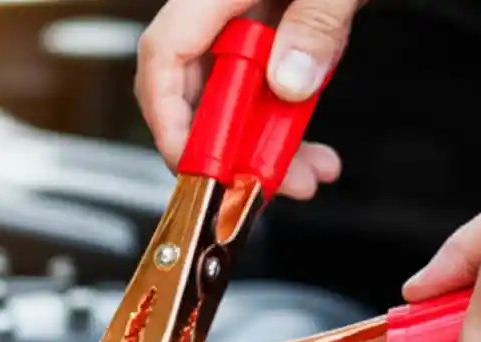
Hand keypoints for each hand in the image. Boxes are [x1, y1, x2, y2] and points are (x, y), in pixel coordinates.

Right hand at [134, 0, 364, 197]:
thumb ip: (316, 23)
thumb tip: (287, 82)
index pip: (164, 57)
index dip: (168, 120)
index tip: (196, 166)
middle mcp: (224, 4)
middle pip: (197, 89)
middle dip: (230, 148)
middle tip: (265, 185)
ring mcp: (250, 16)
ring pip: (235, 96)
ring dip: (266, 144)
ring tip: (307, 174)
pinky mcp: (279, 25)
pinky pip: (266, 83)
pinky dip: (287, 120)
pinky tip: (315, 144)